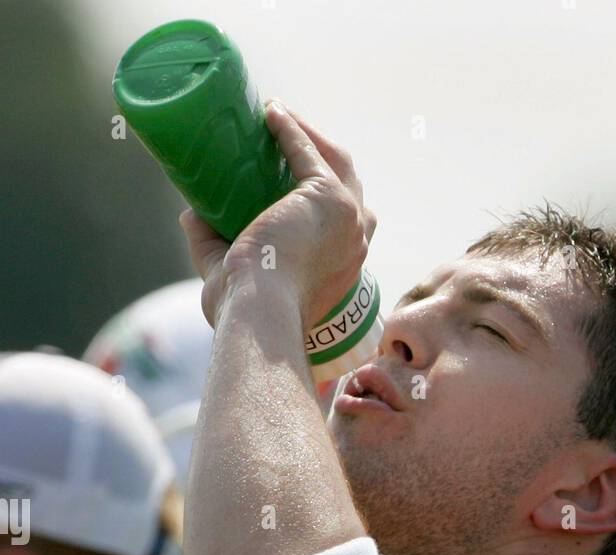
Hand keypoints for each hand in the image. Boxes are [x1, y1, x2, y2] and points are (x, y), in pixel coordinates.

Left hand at [179, 102, 376, 329]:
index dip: (320, 192)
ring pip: (337, 161)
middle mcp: (355, 242)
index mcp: (342, 267)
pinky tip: (271, 113)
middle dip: (320, 155)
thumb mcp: (232, 273)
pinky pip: (310, 152)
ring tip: (278, 115)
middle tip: (283, 136)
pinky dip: (292, 130)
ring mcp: (349, 219)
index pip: (343, 221)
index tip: (287, 173)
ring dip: (310, 134)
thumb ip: (213, 242)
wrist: (260, 311)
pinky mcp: (329, 198)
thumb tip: (191, 212)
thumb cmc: (248, 310)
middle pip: (349, 183)